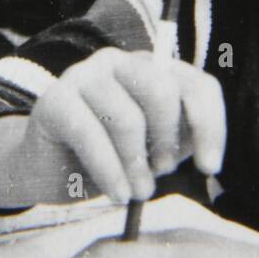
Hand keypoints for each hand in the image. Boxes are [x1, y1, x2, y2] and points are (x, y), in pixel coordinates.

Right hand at [27, 48, 225, 203]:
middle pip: (162, 90)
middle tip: (160, 172)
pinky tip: (117, 195)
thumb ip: (180, 139)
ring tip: (136, 192)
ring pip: (127, 118)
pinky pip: (90, 135)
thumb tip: (205, 149)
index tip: (209, 167)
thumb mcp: (155, 149)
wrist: (49, 172)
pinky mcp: (55, 99)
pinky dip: (109, 172)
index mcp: (150, 69)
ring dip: (136, 166)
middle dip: (167, 139)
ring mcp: (83, 75)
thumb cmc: (110, 159)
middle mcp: (118, 62)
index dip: (210, 126)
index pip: (196, 85)